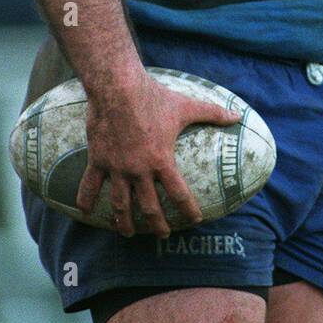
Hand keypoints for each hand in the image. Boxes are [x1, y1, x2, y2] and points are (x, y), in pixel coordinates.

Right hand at [75, 69, 240, 236]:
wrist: (118, 87)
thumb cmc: (154, 97)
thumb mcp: (186, 106)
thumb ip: (212, 113)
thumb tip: (238, 115)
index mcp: (162, 160)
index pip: (179, 194)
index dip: (188, 210)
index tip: (194, 220)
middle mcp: (139, 170)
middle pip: (149, 207)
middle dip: (157, 225)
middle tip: (162, 234)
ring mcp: (117, 167)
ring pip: (120, 204)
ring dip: (124, 222)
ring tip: (126, 233)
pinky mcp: (98, 159)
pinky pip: (90, 185)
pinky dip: (86, 199)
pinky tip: (84, 212)